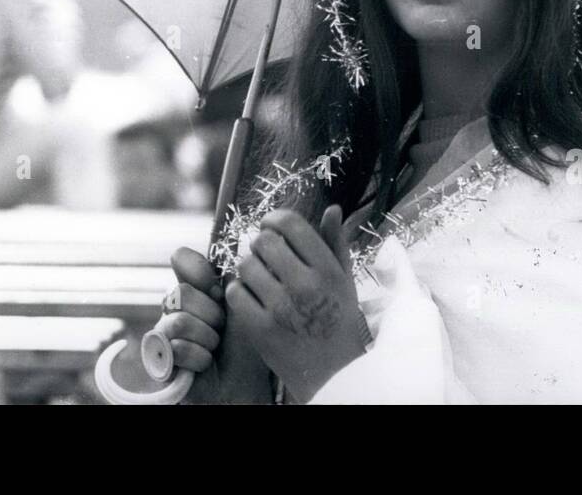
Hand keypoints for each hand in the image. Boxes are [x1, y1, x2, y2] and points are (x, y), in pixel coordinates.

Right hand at [156, 247, 272, 403]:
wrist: (246, 381)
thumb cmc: (247, 342)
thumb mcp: (243, 302)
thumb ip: (229, 275)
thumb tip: (228, 241)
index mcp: (195, 286)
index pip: (180, 258)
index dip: (197, 271)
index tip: (217, 289)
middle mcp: (176, 304)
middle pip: (181, 292)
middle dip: (211, 314)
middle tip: (221, 328)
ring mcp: (164, 330)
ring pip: (180, 321)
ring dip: (207, 338)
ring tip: (215, 346)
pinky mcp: (159, 357)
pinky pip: (176, 348)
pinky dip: (200, 358)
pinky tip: (206, 362)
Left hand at [227, 205, 367, 403]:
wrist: (335, 374)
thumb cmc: (339, 321)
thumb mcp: (345, 279)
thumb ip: (336, 242)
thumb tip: (332, 208)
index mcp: (327, 269)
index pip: (291, 224)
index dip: (273, 218)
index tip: (269, 225)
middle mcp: (305, 285)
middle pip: (263, 241)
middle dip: (259, 244)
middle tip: (263, 255)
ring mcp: (282, 308)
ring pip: (246, 266)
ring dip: (248, 268)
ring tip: (258, 277)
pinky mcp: (262, 329)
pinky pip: (236, 294)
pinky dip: (238, 291)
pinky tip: (250, 296)